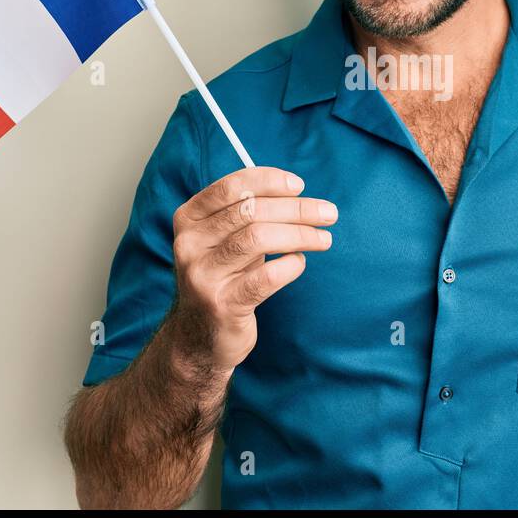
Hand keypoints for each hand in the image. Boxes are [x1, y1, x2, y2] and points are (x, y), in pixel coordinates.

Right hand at [170, 167, 335, 372]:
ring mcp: (203, 275)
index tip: (299, 186)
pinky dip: (291, 265)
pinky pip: (266, 276)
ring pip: (258, 238)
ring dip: (300, 234)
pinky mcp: (222, 304)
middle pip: (250, 211)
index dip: (268, 181)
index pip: (230, 187)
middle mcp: (189, 244)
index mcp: (188, 219)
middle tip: (328, 212)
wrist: (201, 336)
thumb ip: (247, 212)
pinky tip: (299, 262)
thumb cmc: (225, 276)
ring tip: (324, 238)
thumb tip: (295, 190)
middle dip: (296, 208)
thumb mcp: (224, 240)